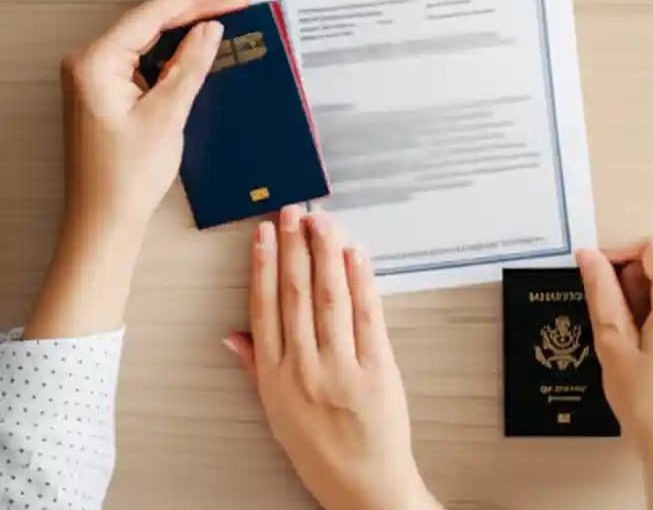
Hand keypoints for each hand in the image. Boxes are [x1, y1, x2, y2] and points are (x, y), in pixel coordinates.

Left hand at [61, 0, 241, 228]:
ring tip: (221, 12)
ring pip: (146, 42)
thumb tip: (210, 30)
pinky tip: (196, 45)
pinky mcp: (105, 93)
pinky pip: (142, 61)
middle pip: (148, 25)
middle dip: (191, 10)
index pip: (150, 17)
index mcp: (96, 63)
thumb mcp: (167, 115)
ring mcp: (95, 79)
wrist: (104, 218)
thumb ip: (189, 66)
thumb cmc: (127, 175)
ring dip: (183, 29)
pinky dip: (171, 53)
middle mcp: (89, 64)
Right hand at [223, 206, 439, 509]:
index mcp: (274, 377)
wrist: (363, 487)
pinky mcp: (377, 370)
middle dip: (293, 248)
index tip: (264, 235)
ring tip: (322, 223)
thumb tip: (232, 334)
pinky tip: (355, 256)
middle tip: (292, 213)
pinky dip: (360, 282)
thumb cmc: (320, 451)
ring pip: (328, 298)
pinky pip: (367, 316)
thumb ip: (255, 367)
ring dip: (325, 254)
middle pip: (294, 295)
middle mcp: (303, 368)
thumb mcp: (276, 412)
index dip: (263, 267)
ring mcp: (341, 368)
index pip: (264, 309)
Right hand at [577, 238, 652, 509]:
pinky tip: (647, 349)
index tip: (596, 273)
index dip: (622, 253)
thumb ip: (601, 293)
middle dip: (633, 279)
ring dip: (647, 299)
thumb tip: (590, 259)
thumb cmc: (650, 408)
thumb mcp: (614, 345)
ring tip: (628, 338)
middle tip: (611, 315)